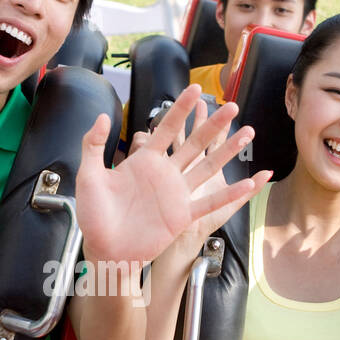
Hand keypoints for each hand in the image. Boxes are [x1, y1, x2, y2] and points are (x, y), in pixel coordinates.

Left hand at [76, 84, 270, 265]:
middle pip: (195, 143)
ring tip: (247, 133)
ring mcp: (176, 194)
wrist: (104, 250)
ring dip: (228, 151)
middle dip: (214, 125)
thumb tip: (103, 116)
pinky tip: (251, 181)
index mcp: (145, 161)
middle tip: (232, 107)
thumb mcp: (89, 176)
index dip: (181, 109)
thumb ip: (93, 144)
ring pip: (208, 167)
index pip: (167, 128)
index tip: (195, 89)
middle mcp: (165, 174)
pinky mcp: (183, 215)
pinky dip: (232, 193)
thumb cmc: (94, 215)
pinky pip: (212, 202)